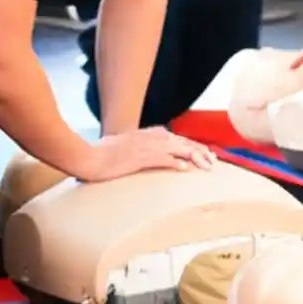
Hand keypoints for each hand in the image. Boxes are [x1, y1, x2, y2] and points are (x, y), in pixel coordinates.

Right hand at [87, 127, 215, 181]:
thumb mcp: (126, 147)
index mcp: (149, 134)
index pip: (178, 138)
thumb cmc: (103, 155)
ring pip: (178, 149)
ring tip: (207, 165)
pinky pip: (162, 159)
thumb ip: (141, 148)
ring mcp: (146, 146)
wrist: (88, 157)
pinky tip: (185, 169)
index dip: (194, 146)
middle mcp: (151, 137)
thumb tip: (152, 156)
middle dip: (200, 151)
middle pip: (183, 142)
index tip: (206, 154)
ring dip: (195, 157)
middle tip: (214, 161)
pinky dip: (175, 163)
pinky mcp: (140, 157)